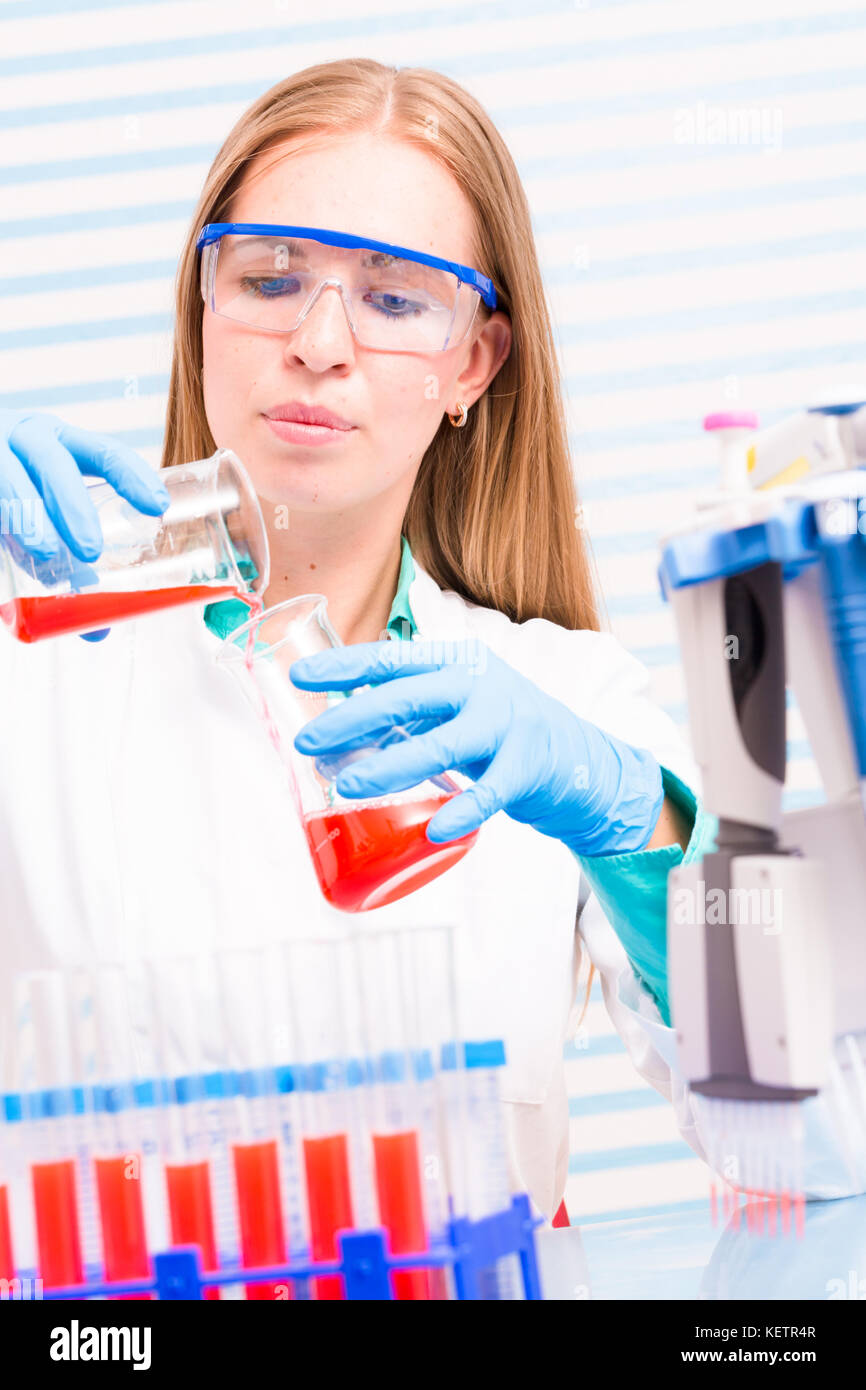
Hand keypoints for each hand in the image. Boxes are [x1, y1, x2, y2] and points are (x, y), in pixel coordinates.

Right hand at [0, 408, 170, 640]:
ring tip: (46, 553)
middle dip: (73, 505)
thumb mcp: (50, 513)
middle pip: (54, 463)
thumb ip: (75, 563)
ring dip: (29, 518)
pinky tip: (12, 556)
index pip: (105, 453)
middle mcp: (28, 439)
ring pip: (10, 481)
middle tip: (90, 550)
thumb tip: (100, 628)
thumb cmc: (19, 491)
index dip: (132, 476)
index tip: (158, 506)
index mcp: (64, 444)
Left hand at [290, 638, 664, 853]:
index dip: (344, 666)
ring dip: (389, 766)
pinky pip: (491, 792)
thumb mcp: (456, 709)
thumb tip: (335, 738)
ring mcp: (509, 722)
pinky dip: (462, 812)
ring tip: (347, 787)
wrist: (581, 760)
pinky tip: (434, 828)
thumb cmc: (501, 732)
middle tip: (307, 743)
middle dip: (351, 720)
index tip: (300, 677)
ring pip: (441, 744)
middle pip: (407, 697)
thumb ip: (407, 715)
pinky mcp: (530, 765)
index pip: (391, 658)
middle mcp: (481, 684)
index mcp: (457, 662)